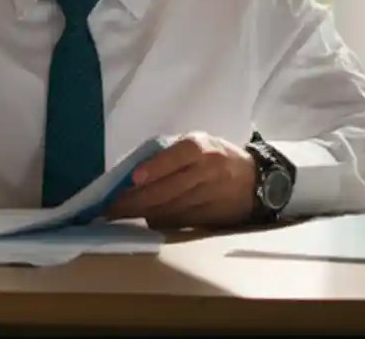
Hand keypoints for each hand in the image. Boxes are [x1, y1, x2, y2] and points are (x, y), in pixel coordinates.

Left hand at [105, 132, 256, 229]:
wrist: (255, 181)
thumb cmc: (215, 156)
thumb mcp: (197, 144)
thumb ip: (168, 154)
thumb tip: (133, 173)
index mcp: (202, 148)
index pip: (177, 156)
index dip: (155, 168)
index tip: (133, 179)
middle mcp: (207, 172)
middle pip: (169, 189)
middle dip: (136, 199)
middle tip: (108, 205)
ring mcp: (209, 197)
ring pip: (170, 208)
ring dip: (141, 212)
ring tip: (116, 214)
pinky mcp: (209, 218)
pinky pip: (178, 221)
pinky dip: (157, 220)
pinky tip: (140, 219)